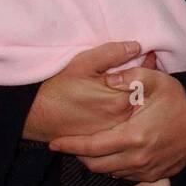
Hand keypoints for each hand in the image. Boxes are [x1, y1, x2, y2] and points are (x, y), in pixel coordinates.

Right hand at [21, 41, 141, 142]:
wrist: (34, 115)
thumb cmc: (57, 86)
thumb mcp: (83, 63)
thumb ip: (112, 54)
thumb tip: (136, 47)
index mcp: (119, 100)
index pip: (145, 80)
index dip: (149, 65)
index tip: (151, 55)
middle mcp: (120, 119)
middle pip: (143, 98)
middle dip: (147, 82)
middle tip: (150, 67)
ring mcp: (112, 131)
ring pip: (135, 112)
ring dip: (139, 98)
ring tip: (139, 84)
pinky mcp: (103, 138)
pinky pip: (123, 123)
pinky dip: (127, 112)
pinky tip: (124, 102)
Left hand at [48, 67, 185, 183]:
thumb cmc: (180, 101)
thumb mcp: (156, 81)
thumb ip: (129, 77)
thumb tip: (106, 77)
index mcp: (133, 136)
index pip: (91, 147)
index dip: (70, 145)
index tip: (55, 142)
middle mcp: (137, 158)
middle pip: (95, 165)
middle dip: (79, 155)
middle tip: (72, 143)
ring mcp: (145, 170)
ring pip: (109, 172)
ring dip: (97, 162)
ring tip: (92, 146)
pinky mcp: (153, 176)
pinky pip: (125, 176)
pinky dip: (115, 166)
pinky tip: (115, 151)